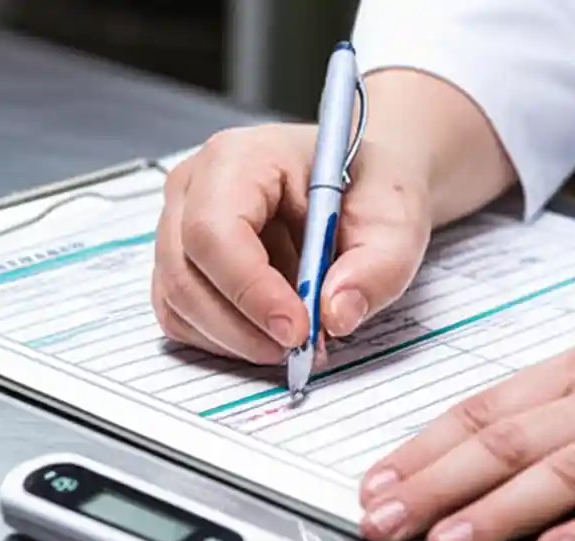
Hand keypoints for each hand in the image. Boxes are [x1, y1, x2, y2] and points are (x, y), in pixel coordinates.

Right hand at [151, 71, 516, 362]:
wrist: (358, 182)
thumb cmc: (367, 186)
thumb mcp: (396, 222)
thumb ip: (376, 269)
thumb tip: (336, 315)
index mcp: (240, 158)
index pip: (215, 231)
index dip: (250, 290)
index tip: (297, 329)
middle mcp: (194, 188)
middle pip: (185, 274)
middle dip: (243, 327)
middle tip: (302, 347)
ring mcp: (178, 226)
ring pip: (178, 303)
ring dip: (235, 338)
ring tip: (294, 337)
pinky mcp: (180, 263)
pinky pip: (180, 317)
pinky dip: (223, 339)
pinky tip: (268, 330)